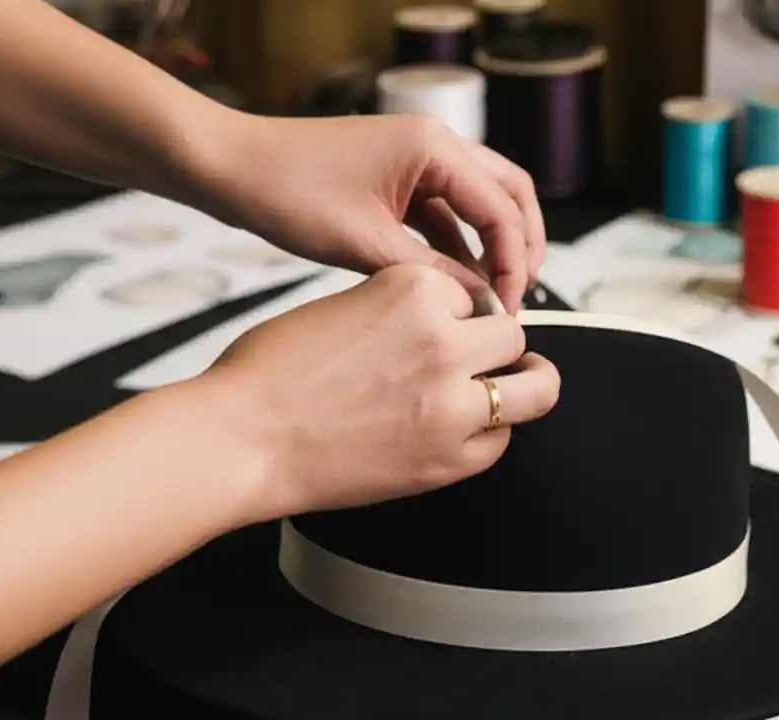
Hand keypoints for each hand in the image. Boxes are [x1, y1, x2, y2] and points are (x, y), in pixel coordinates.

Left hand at [194, 112, 545, 313]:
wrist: (227, 169)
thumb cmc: (286, 192)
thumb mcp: (365, 246)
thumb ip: (433, 276)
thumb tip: (481, 307)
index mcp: (434, 148)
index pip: (502, 210)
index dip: (512, 263)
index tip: (506, 310)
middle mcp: (434, 145)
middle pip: (508, 194)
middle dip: (521, 246)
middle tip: (518, 295)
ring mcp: (416, 160)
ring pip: (480, 204)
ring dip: (490, 247)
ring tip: (492, 297)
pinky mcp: (396, 179)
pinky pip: (444, 213)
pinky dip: (457, 246)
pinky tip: (456, 285)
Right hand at [203, 264, 559, 519]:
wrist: (242, 437)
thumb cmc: (271, 373)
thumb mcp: (344, 303)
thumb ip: (403, 310)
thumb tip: (444, 321)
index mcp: (415, 288)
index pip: (472, 294)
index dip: (463, 314)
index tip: (452, 327)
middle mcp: (444, 339)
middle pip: (512, 334)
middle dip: (497, 346)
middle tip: (487, 359)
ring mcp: (452, 401)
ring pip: (535, 387)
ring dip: (528, 385)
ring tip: (524, 387)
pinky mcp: (449, 457)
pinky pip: (502, 441)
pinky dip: (491, 434)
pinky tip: (469, 432)